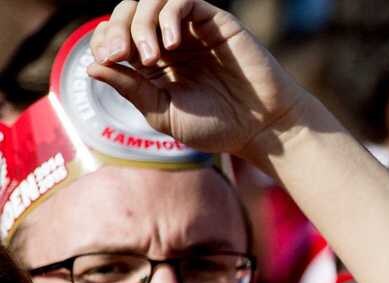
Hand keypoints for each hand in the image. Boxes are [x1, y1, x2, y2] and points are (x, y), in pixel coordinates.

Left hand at [86, 0, 311, 163]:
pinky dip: (168, 17)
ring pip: (150, 1)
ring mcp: (190, 28)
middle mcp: (168, 40)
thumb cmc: (216, 127)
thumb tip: (90, 67)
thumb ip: (129, 89)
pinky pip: (181, 0)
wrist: (262, 128)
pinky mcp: (213, 21)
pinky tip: (171, 44)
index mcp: (152, 62)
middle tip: (122, 55)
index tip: (108, 61)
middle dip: (117, 29)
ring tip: (152, 55)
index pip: (114, 34)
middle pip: (127, 12)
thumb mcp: (162, 113)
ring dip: (141, 24)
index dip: (103, 40)